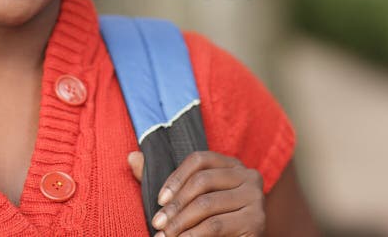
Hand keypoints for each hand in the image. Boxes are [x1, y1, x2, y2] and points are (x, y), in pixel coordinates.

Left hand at [127, 150, 265, 236]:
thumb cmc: (211, 220)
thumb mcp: (189, 199)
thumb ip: (166, 181)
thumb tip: (131, 157)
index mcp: (231, 164)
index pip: (199, 159)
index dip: (176, 178)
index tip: (159, 200)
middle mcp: (248, 175)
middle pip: (202, 181)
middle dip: (175, 205)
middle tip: (157, 223)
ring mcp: (255, 197)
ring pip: (207, 204)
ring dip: (180, 223)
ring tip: (164, 236)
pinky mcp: (256, 221)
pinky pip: (217, 225)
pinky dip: (193, 235)